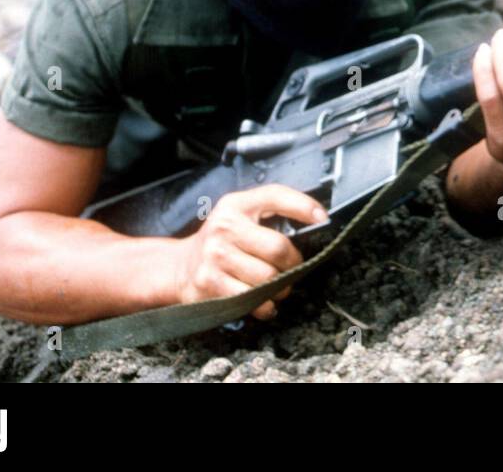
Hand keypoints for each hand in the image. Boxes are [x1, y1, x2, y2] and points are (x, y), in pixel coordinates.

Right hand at [171, 184, 326, 320]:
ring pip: (268, 279)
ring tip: (275, 286)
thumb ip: (273, 212)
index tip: (323, 218)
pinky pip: (252, 300)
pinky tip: (262, 301)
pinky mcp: (209, 283)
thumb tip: (316, 219)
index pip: (274, 196)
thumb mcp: (241, 215)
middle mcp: (224, 227)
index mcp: (236, 205)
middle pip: (278, 248)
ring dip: (280, 288)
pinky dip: (265, 305)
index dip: (303, 206)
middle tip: (291, 268)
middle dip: (293, 263)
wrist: (179, 267)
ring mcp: (215, 256)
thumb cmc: (222, 241)